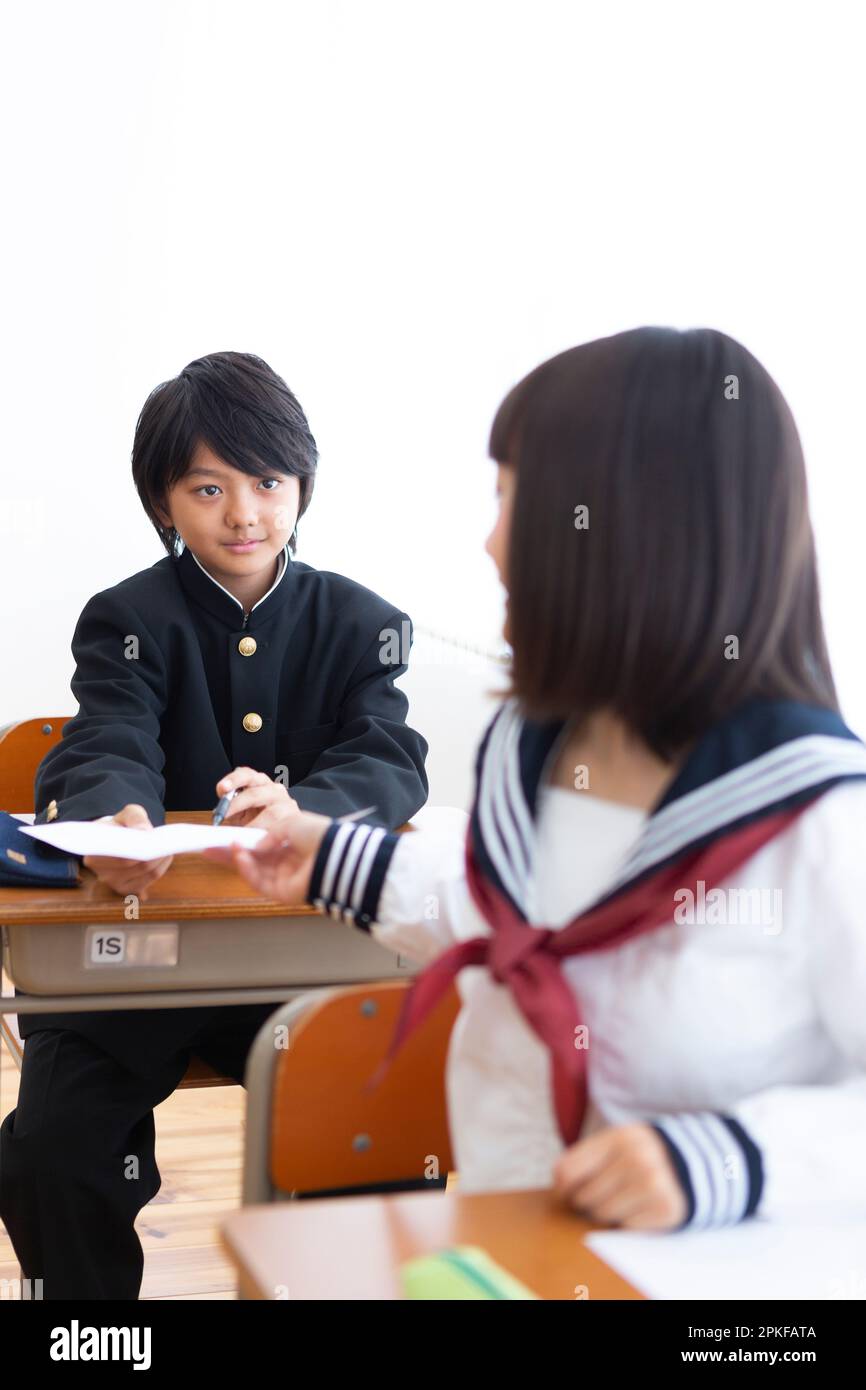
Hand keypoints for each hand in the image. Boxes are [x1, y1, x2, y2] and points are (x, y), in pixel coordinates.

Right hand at [82, 803, 173, 900]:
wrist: (115, 838)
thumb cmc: (120, 825)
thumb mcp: (126, 814)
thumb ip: (135, 818)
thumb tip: (144, 832)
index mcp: (94, 855)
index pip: (121, 857)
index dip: (140, 849)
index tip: (153, 838)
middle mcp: (101, 874)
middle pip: (138, 865)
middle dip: (156, 852)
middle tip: (166, 840)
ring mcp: (114, 884)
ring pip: (148, 873)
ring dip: (162, 858)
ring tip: (166, 845)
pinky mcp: (128, 890)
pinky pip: (151, 879)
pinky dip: (162, 866)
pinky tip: (163, 856)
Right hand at [202, 810, 332, 903]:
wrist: (337, 854)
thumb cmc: (319, 834)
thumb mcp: (290, 821)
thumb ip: (268, 832)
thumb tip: (255, 843)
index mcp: (289, 845)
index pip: (259, 844)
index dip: (241, 840)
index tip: (221, 834)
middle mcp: (285, 862)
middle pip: (251, 859)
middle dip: (229, 852)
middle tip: (207, 845)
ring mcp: (282, 878)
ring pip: (251, 870)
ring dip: (236, 859)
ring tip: (222, 846)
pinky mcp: (280, 892)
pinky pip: (258, 882)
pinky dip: (246, 869)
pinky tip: (239, 856)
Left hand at [216, 767, 299, 830]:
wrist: (281, 831)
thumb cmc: (257, 820)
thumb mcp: (239, 812)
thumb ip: (228, 808)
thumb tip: (216, 814)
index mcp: (258, 782)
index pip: (246, 774)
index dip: (233, 780)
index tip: (222, 788)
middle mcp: (273, 789)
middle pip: (256, 792)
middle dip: (237, 803)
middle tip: (224, 815)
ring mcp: (285, 803)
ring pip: (271, 813)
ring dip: (254, 826)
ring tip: (241, 835)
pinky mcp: (293, 819)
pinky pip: (280, 828)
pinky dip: (269, 836)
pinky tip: (259, 841)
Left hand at [553, 1123, 686, 1230]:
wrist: (693, 1165)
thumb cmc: (640, 1157)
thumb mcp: (615, 1145)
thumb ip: (584, 1159)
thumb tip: (558, 1187)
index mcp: (617, 1137)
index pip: (567, 1171)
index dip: (562, 1188)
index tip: (567, 1193)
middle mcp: (635, 1157)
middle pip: (583, 1198)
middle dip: (587, 1203)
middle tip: (604, 1195)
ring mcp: (653, 1183)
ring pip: (602, 1215)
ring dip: (608, 1214)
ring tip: (623, 1200)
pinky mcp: (666, 1208)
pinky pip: (626, 1228)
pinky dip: (629, 1223)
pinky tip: (641, 1209)